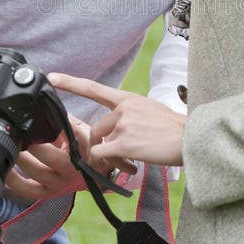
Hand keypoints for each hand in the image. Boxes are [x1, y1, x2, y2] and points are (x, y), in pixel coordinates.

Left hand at [5, 114, 115, 200]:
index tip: (40, 118)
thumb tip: (44, 101)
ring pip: (37, 173)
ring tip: (10, 145)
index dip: (55, 127)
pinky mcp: (48, 193)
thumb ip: (65, 118)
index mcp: (82, 149)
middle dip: (33, 144)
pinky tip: (5, 170)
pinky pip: (28, 190)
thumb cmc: (84, 147)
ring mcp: (59, 183)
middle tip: (20, 132)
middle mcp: (72, 169)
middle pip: (52, 157)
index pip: (71, 136)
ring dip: (21, 158)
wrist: (95, 174)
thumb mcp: (82, 129)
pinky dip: (13, 181)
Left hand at [49, 74, 185, 168]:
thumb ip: (129, 115)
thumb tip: (115, 128)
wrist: (191, 138)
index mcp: (128, 99)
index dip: (70, 82)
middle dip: (103, 145)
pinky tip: (132, 166)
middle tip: (123, 155)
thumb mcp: (150, 111)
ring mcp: (123, 125)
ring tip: (134, 160)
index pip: (93, 88)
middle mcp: (123, 108)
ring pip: (101, 145)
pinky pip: (104, 156)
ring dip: (113, 157)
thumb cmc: (174, 129)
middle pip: (96, 130)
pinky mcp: (124, 143)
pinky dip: (112, 164)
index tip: (52, 77)